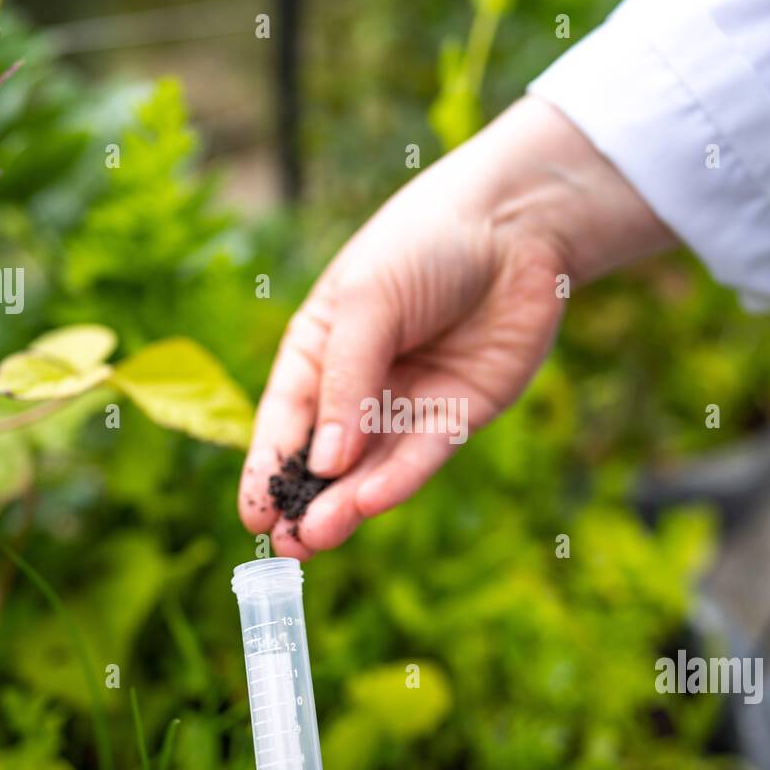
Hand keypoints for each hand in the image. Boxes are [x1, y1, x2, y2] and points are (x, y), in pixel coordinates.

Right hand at [238, 96, 673, 557]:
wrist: (517, 223)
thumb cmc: (425, 243)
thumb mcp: (368, 302)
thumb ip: (347, 383)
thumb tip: (326, 464)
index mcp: (320, 348)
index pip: (285, 418)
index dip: (267, 467)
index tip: (252, 515)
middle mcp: (361, 383)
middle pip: (327, 455)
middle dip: (305, 501)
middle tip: (288, 546)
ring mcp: (409, 402)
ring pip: (372, 466)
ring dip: (346, 503)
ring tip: (320, 536)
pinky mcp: (457, 414)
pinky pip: (423, 456)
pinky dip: (398, 481)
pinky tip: (371, 502)